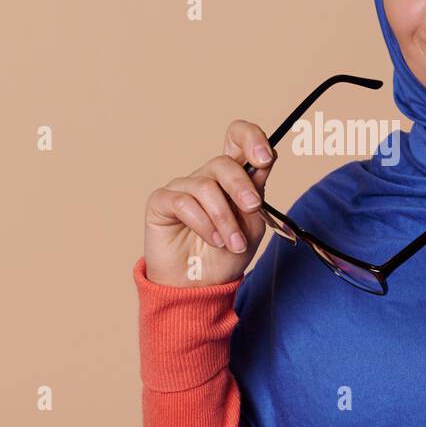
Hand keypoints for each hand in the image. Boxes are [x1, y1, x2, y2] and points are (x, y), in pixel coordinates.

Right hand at [143, 119, 278, 286]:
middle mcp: (206, 178)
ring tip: (232, 243)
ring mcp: (182, 188)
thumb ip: (256, 192)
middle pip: (223, 163)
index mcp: (231, 178)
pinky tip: (213, 240)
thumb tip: (263, 162)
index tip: (264, 157)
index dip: (251, 138)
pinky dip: (203, 224)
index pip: (238, 140)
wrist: (201, 287)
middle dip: (241, 187)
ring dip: (224, 218)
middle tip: (252, 208)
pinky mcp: (161, 202)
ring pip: (206, 186)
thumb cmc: (226, 256)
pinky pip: (183, 202)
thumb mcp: (252, 224)